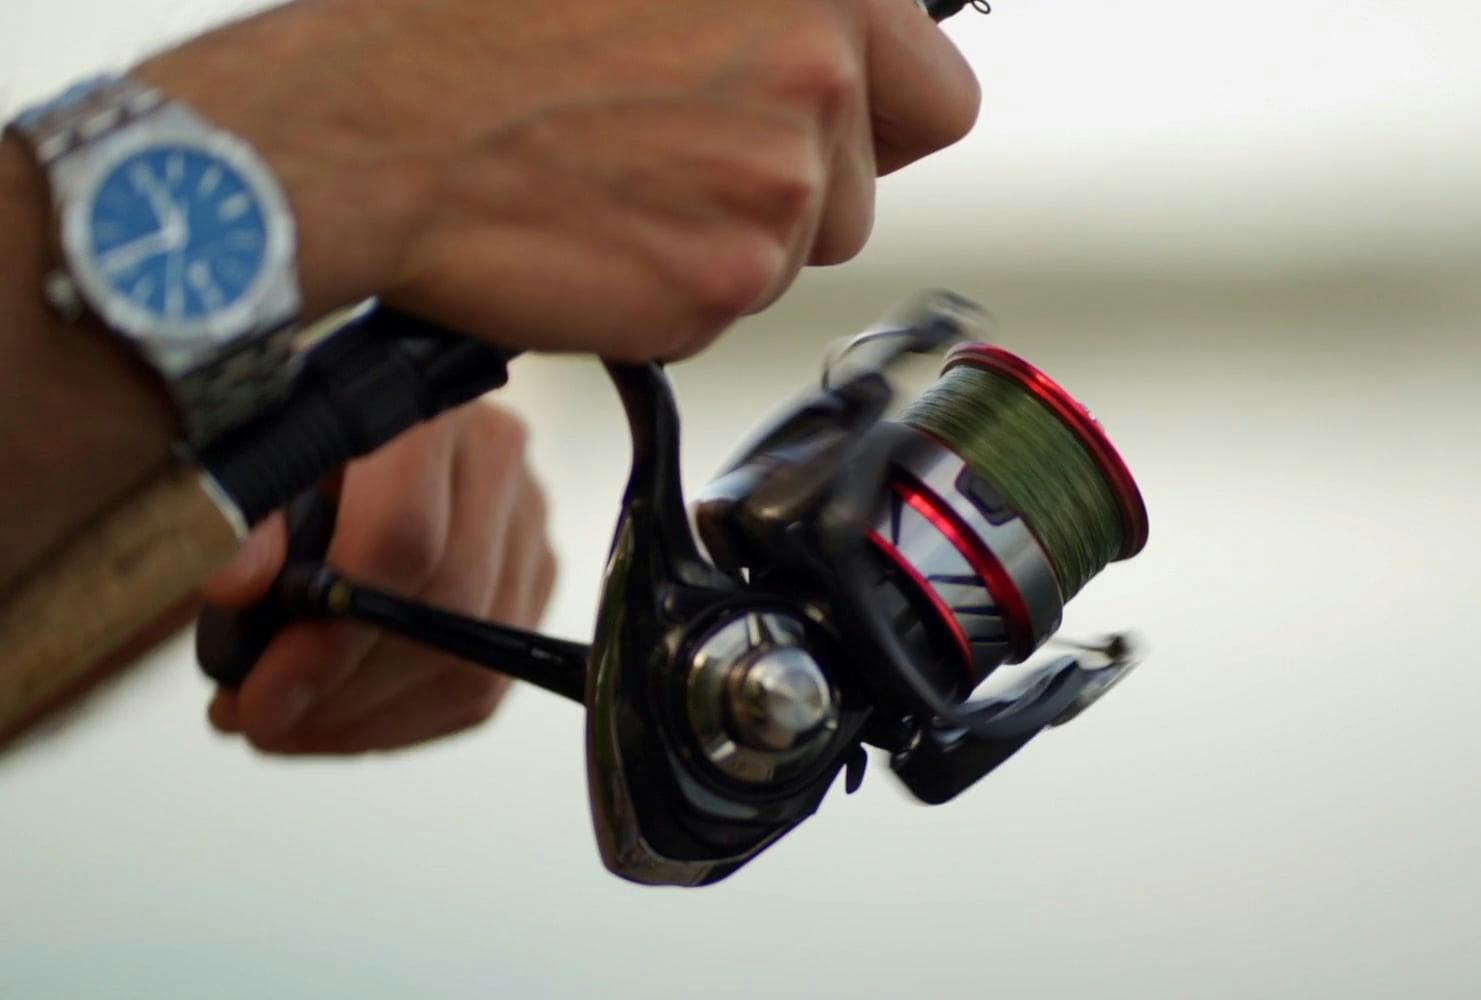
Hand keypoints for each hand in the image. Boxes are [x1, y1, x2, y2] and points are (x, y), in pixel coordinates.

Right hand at [136, 0, 980, 360]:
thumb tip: (821, 43)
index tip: (829, 132)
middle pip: (861, 194)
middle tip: (684, 164)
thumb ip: (758, 10)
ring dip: (723, 244)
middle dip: (791, 196)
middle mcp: (813, 76)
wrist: (371, 126)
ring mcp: (775, 188)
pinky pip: (726, 314)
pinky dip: (669, 295)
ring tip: (620, 186)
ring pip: (792, 259)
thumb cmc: (468, 30)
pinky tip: (595, 235)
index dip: (880, 124)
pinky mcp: (723, 282)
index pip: (936, 93)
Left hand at [201, 401, 556, 753]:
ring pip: (473, 664)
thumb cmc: (291, 433)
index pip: (403, 539)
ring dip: (369, 721)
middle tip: (258, 724)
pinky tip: (338, 722)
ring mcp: (528, 525)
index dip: (330, 637)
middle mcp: (499, 464)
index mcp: (427, 413)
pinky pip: (484, 686)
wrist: (349, 421)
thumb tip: (236, 584)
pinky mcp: (533, 579)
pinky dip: (403, 722)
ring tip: (287, 727)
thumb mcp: (247, 450)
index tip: (259, 697)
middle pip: (445, 613)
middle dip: (342, 695)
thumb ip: (236, 511)